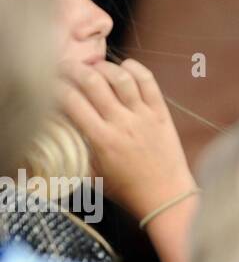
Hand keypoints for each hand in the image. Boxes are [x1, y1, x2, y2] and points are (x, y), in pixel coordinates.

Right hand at [57, 59, 194, 221]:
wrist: (165, 194)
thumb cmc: (127, 189)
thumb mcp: (92, 175)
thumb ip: (75, 155)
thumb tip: (58, 139)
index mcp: (101, 140)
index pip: (72, 103)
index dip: (57, 88)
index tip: (50, 84)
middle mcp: (122, 123)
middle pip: (94, 83)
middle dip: (75, 70)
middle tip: (66, 67)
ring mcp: (144, 116)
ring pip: (121, 78)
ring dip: (104, 67)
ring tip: (94, 67)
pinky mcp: (161, 112)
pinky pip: (149, 82)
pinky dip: (135, 69)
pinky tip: (125, 66)